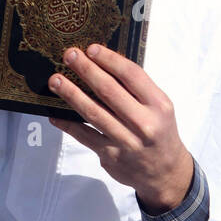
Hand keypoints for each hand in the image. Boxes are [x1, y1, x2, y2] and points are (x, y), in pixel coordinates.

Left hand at [48, 44, 194, 212]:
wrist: (165, 172)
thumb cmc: (160, 132)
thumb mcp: (159, 108)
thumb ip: (138, 90)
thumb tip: (102, 66)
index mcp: (158, 105)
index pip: (131, 75)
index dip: (109, 60)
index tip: (91, 49)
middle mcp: (144, 123)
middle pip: (109, 91)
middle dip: (86, 70)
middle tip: (69, 56)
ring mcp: (126, 141)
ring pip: (93, 113)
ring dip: (71, 94)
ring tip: (56, 80)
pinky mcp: (111, 156)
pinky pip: (84, 136)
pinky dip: (68, 124)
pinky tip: (55, 114)